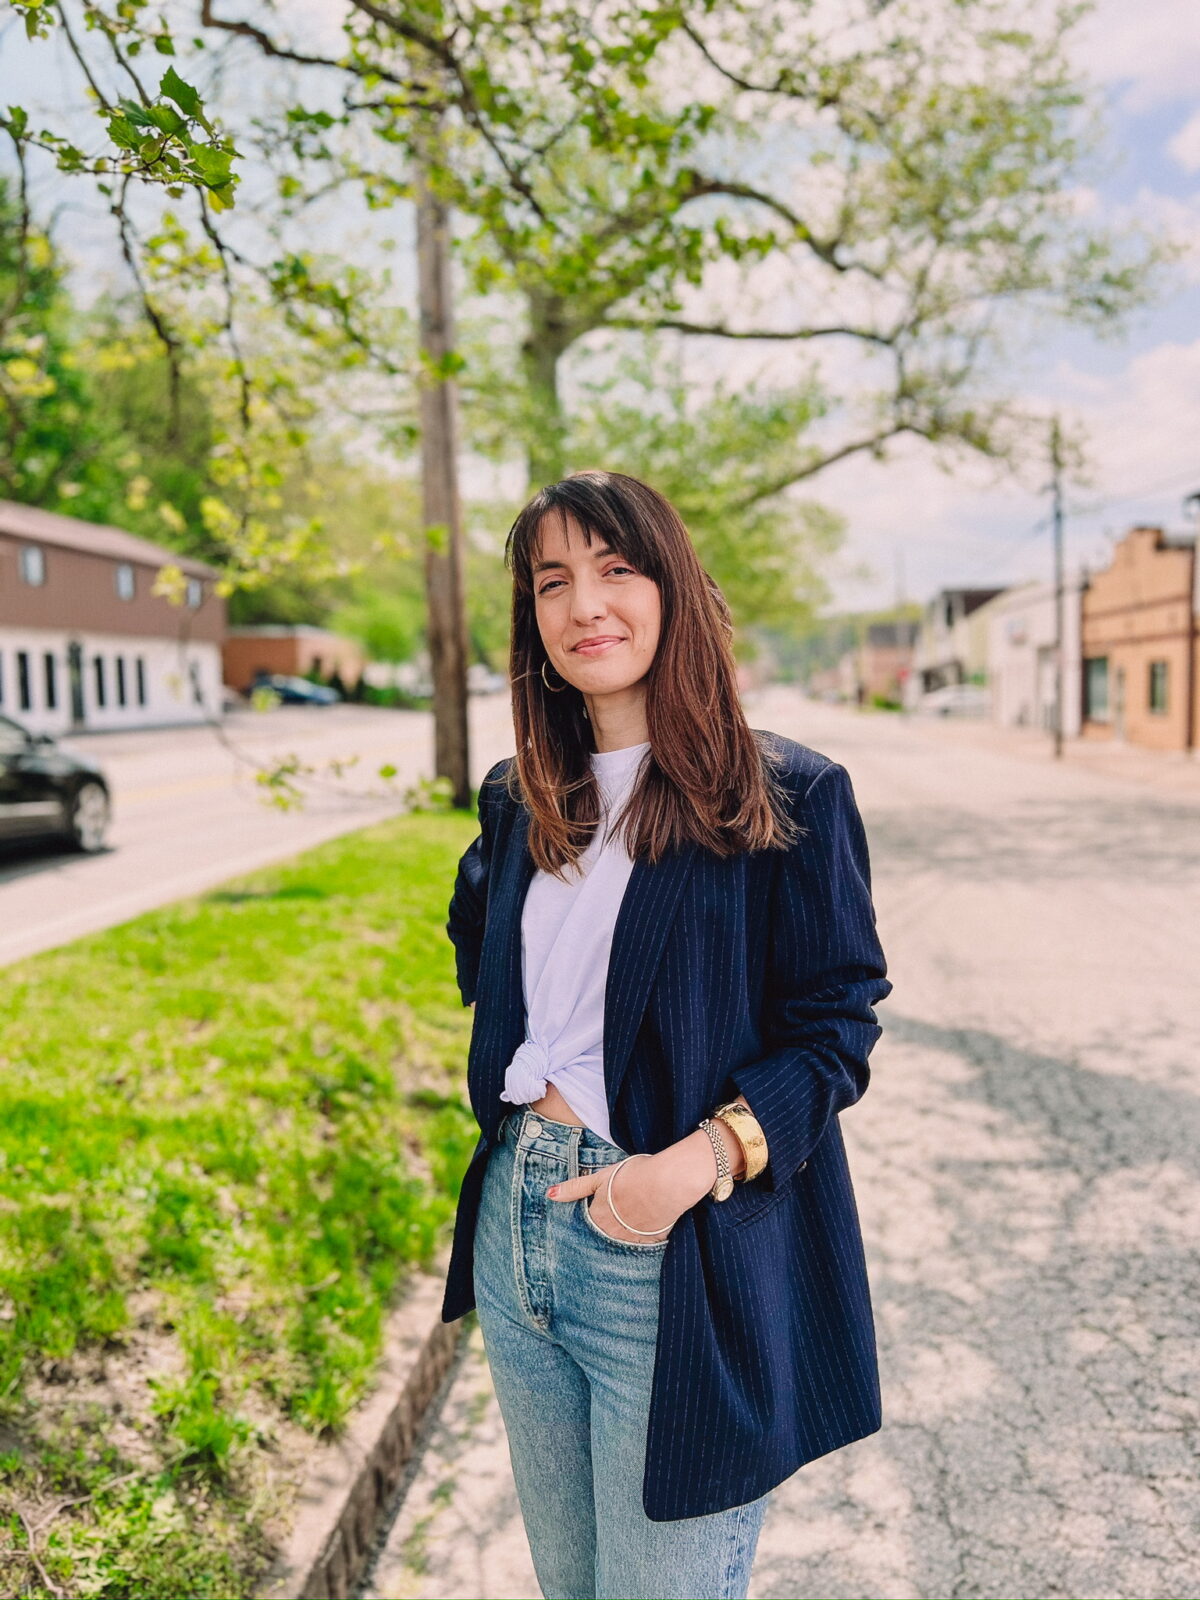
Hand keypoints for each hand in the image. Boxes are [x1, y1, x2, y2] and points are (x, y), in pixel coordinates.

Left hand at [547, 1152, 697, 1243]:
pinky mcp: (653, 1242)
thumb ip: (575, 1188)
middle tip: (615, 1219)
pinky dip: (643, 1240)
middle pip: (603, 1237)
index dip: (592, 1219)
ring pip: (622, 1243)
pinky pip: (644, 1246)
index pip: (586, 1226)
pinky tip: (647, 1229)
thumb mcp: (601, 1176)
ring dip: (622, 1238)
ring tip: (630, 1223)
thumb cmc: (635, 1174)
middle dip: (604, 1233)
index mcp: (598, 1217)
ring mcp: (633, 1240)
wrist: (668, 1181)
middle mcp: (612, 1233)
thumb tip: (549, 1195)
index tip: (598, 1215)